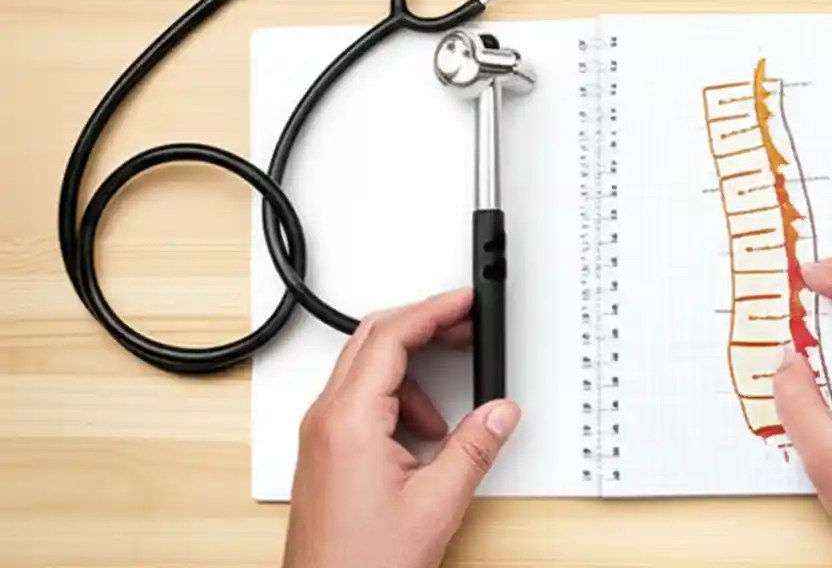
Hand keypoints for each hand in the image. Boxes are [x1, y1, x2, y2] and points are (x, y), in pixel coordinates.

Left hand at [283, 288, 521, 567]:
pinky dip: (398, 404)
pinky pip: (361, 403)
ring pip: (367, 372)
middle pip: (372, 340)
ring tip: (448, 418)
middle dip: (422, 327)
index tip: (464, 301)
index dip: (432, 310)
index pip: (390, 338)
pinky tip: (423, 440)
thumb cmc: (362, 565)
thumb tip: (500, 412)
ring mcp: (320, 436)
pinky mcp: (324, 452)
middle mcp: (325, 420)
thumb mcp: (436, 505)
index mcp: (349, 421)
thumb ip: (474, 450)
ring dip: (413, 376)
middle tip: (464, 327)